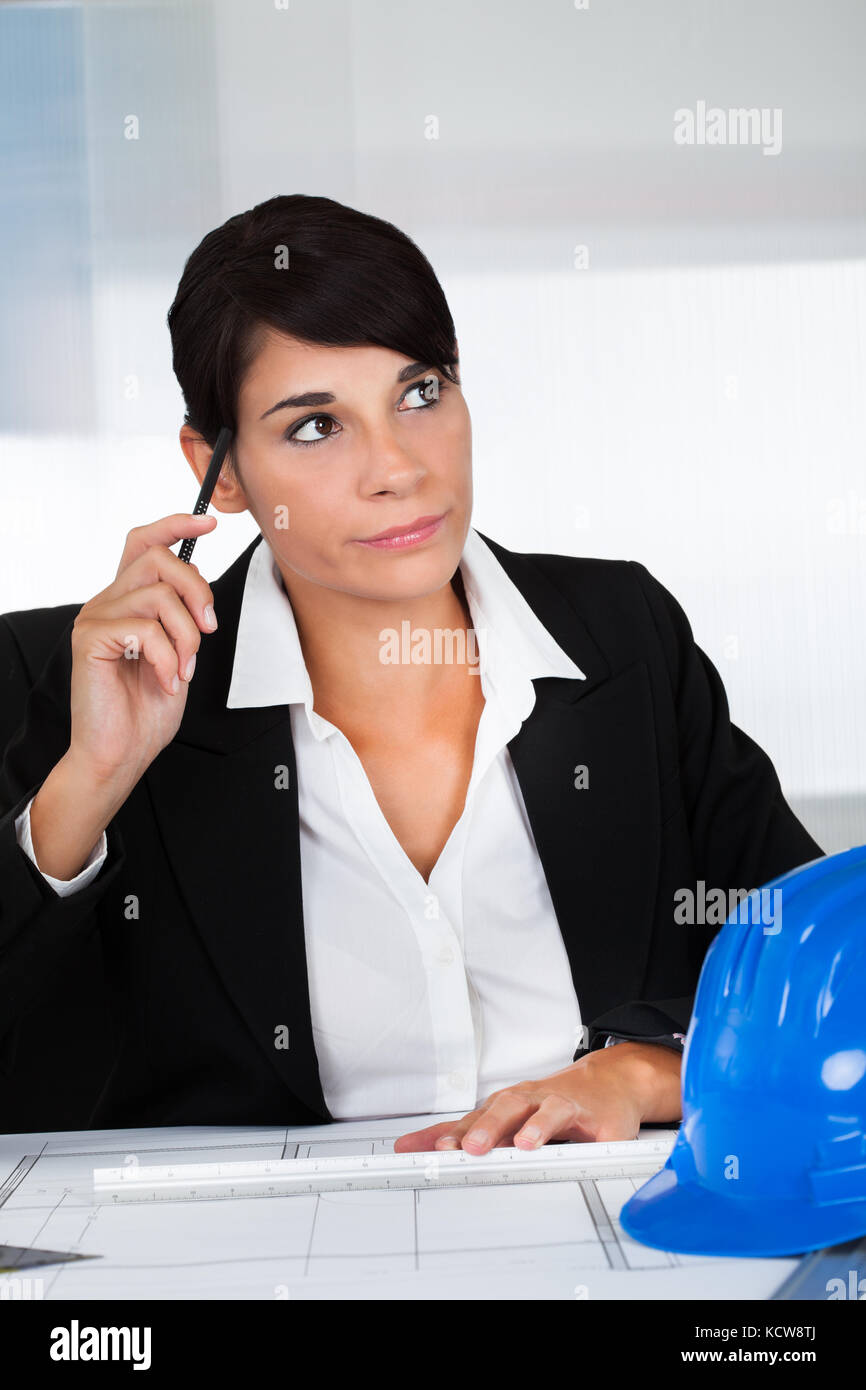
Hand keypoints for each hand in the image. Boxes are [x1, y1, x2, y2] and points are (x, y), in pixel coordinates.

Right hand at [68, 513, 218, 788]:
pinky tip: (167, 682)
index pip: (144, 543)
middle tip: (209, 629)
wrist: (119, 754)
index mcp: (128, 601)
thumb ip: (183, 617)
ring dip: (187, 636)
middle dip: (197, 590)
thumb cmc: (147, 710)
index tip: (210, 522)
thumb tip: (198, 583)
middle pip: (158, 559)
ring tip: (185, 669)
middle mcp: (108, 601)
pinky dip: (168, 659)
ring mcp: (95, 618)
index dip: (176, 524)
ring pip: (159, 595)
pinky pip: (145, 629)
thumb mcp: (179, 654)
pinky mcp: (89, 639)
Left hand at [393, 1042, 681, 1154]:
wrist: (612, 1083)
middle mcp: (530, 1101)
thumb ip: (464, 1134)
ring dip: (525, 1126)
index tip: (418, 1151)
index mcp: (507, 1107)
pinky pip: (575, 1122)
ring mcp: (560, 1105)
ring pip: (540, 1110)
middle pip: (501, 1109)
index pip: (470, 1121)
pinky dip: (561, 1131)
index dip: (446, 1136)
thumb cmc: (554, 1103)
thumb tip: (413, 1146)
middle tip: (459, 1150)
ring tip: (515, 1146)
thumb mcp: (508, 1118)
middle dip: (480, 1129)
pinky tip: (546, 1142)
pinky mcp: (592, 1117)